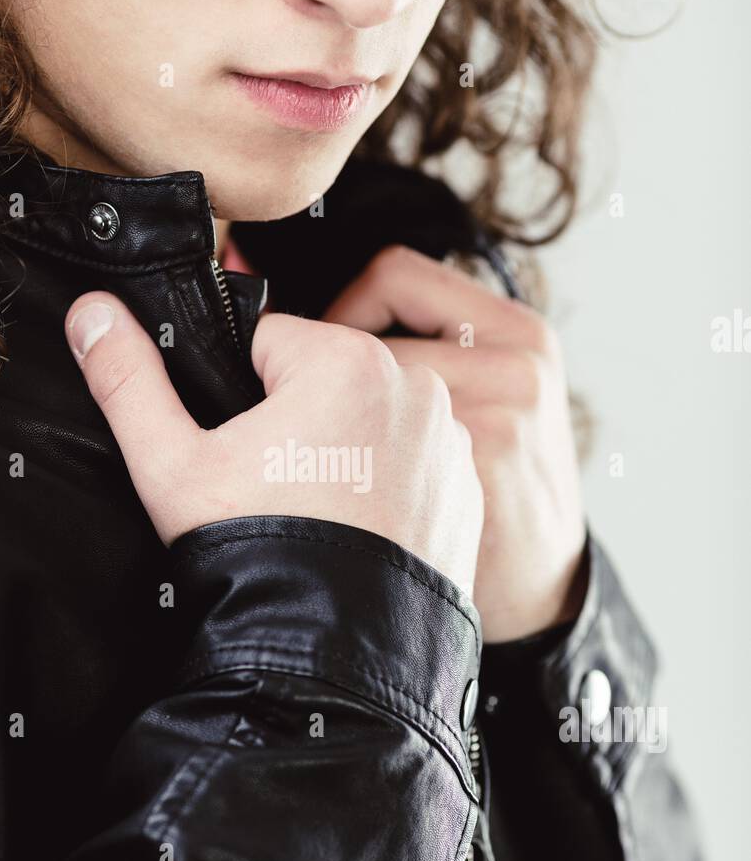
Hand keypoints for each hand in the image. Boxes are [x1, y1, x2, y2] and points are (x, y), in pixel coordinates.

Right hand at [64, 293, 483, 596]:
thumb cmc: (259, 554)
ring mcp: (449, 441)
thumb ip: (127, 381)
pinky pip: (411, 466)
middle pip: (321, 379)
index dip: (235, 398)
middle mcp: (414, 386)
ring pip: (369, 422)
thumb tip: (92, 316)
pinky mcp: (466, 490)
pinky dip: (385, 488)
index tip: (238, 455)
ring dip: (342, 452)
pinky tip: (356, 531)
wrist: (334, 656)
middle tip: (272, 492)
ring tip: (314, 516)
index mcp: (344, 359)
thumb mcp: (172, 466)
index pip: (265, 342)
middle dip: (293, 423)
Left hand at [322, 245, 587, 641]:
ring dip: (335, 433)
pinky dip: (346, 475)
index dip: (341, 309)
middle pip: (368, 343)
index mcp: (517, 332)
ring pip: (365, 399)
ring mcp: (499, 421)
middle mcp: (515, 366)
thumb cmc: (499, 487)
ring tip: (341, 474)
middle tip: (320, 430)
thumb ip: (436, 347)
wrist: (544, 586)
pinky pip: (373, 454)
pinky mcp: (473, 476)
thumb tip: (316, 315)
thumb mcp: (497, 395)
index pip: (395, 273)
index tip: (320, 355)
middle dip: (329, 384)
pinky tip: (359, 506)